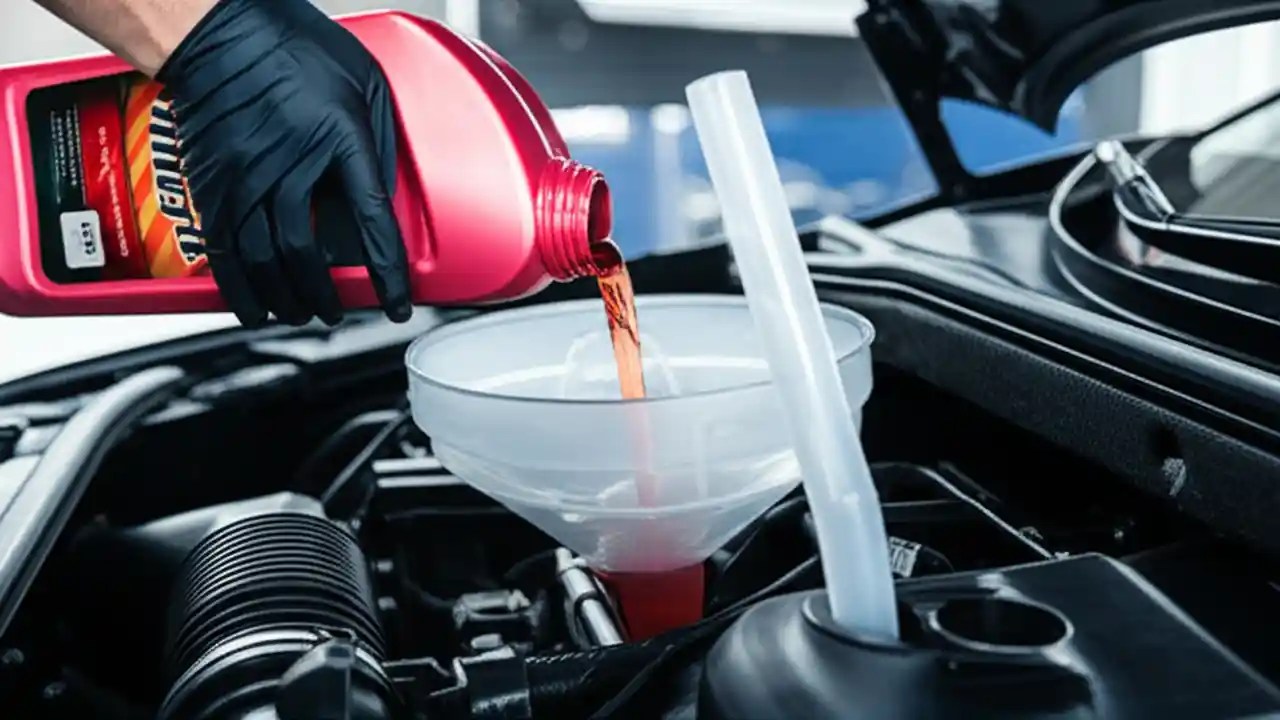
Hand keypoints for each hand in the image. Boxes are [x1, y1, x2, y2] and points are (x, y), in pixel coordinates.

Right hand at [158, 0, 410, 326]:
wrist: (219, 29)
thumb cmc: (294, 48)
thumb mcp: (365, 85)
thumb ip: (377, 145)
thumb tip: (386, 198)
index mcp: (338, 140)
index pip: (371, 223)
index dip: (387, 273)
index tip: (398, 306)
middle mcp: (288, 165)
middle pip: (307, 254)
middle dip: (325, 297)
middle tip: (336, 314)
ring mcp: (243, 177)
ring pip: (263, 261)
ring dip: (283, 299)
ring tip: (298, 315)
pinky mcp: (210, 184)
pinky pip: (223, 250)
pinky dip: (237, 288)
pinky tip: (249, 306)